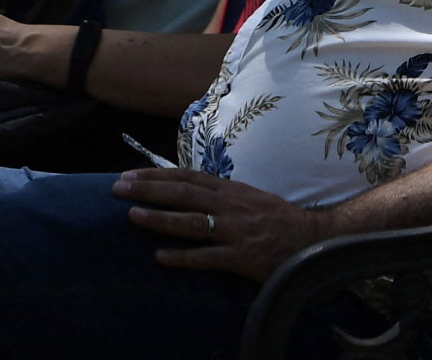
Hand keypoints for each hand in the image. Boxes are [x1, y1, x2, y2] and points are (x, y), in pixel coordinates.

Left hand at [112, 168, 333, 281]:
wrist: (313, 240)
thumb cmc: (276, 220)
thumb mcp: (248, 197)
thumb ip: (219, 194)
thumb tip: (185, 191)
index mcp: (230, 189)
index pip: (186, 176)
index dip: (156, 174)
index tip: (130, 174)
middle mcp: (230, 205)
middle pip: (183, 193)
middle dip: (148, 189)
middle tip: (118, 188)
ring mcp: (236, 231)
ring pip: (191, 221)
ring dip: (160, 218)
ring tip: (133, 216)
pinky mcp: (242, 256)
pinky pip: (208, 256)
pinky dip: (183, 256)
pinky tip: (161, 256)